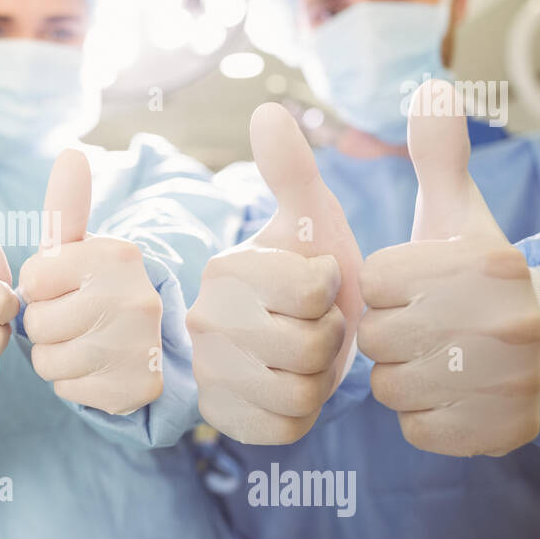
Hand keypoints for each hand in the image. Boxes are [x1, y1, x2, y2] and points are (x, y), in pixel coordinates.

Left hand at [20, 149, 163, 414]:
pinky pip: (68, 390)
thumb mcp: (81, 249)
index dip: (39, 287)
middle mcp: (135, 297)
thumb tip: (72, 153)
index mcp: (117, 255)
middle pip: (38, 324)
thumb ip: (67, 206)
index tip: (64, 286)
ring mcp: (140, 345)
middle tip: (74, 319)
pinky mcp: (137, 387)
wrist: (156, 343)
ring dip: (55, 357)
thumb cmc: (99, 289)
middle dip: (45, 326)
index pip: (32, 280)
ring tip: (84, 343)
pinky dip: (74, 383)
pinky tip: (97, 368)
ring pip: (48, 361)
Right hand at [187, 103, 362, 443]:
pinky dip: (305, 413)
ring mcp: (206, 372)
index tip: (322, 281)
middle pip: (309, 347)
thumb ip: (292, 169)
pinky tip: (299, 386)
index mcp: (225, 267)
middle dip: (334, 338)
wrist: (302, 333)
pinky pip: (283, 429)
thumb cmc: (313, 270)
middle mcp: (202, 320)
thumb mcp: (312, 217)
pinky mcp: (219, 418)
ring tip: (311, 356)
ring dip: (322, 378)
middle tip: (321, 323)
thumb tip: (265, 109)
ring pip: (298, 393)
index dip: (336, 292)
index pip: (313, 292)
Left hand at [359, 80, 539, 456]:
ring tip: (433, 358)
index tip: (411, 286)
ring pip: (391, 388)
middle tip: (420, 326)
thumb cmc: (475, 275)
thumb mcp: (457, 213)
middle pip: (378, 339)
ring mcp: (509, 381)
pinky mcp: (503, 430)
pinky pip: (416, 429)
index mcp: (488, 263)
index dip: (380, 287)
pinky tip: (447, 393)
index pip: (373, 283)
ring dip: (399, 376)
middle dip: (386, 333)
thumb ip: (437, 157)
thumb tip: (429, 88)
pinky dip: (422, 415)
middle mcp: (507, 321)